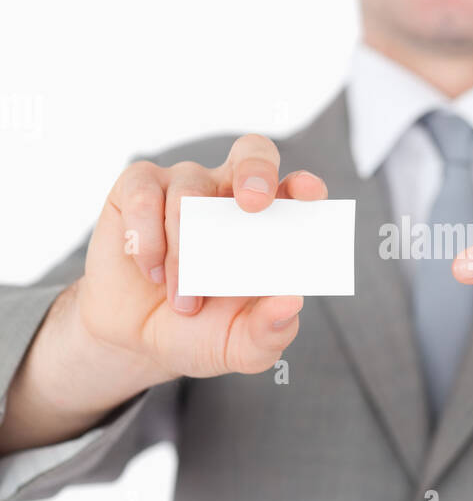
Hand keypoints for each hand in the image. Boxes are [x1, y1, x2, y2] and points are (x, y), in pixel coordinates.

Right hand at [77, 135, 327, 383]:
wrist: (136, 341)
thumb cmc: (200, 333)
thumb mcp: (240, 348)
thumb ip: (270, 331)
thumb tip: (291, 303)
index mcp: (267, 225)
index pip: (296, 189)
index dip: (305, 186)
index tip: (308, 197)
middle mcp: (229, 195)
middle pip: (252, 152)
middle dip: (256, 170)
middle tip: (253, 204)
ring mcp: (183, 187)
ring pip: (189, 193)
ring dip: (185, 250)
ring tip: (183, 300)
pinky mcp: (138, 191)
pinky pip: (144, 196)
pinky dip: (145, 238)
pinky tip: (151, 271)